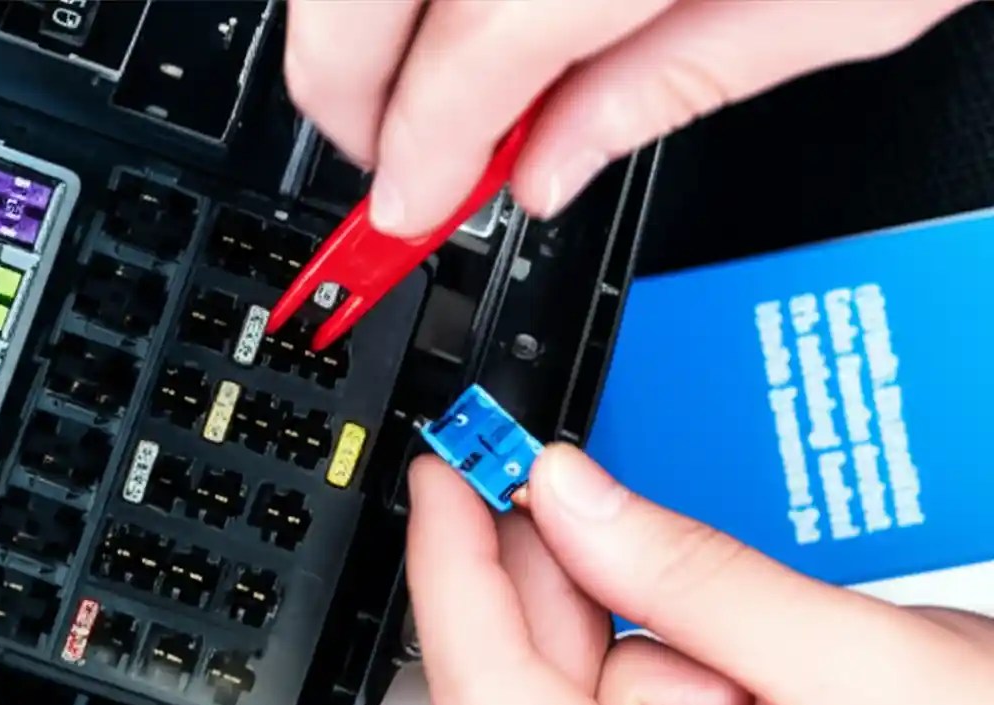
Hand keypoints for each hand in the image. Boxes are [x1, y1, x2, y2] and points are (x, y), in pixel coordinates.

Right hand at [286, 0, 973, 235]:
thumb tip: (547, 167)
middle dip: (342, 85)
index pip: (464, 63)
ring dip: (359, 15)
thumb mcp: (841, 2)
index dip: (417, 152)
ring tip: (418, 69)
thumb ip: (664, 91)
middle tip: (389, 151)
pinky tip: (456, 6)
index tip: (410, 204)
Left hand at [406, 444, 993, 704]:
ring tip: (728, 634)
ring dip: (626, 626)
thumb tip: (570, 493)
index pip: (490, 689)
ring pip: (573, 687)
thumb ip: (698, 580)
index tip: (444, 476)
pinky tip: (722, 654)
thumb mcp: (857, 666)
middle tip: (562, 493)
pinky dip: (658, 650)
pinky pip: (626, 701)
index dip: (451, 572)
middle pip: (520, 682)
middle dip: (547, 580)